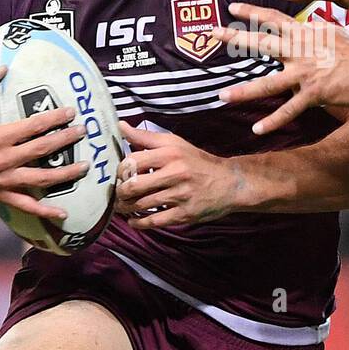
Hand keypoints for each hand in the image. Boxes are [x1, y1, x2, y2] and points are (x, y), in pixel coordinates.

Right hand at [0, 66, 89, 221]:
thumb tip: (2, 66)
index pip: (31, 126)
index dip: (53, 118)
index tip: (71, 112)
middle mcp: (4, 160)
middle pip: (41, 150)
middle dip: (65, 140)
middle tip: (84, 132)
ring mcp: (5, 180)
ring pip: (41, 178)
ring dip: (65, 173)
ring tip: (85, 166)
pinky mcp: (3, 195)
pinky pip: (27, 205)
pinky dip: (46, 211)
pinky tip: (64, 214)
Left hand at [115, 123, 248, 228]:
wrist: (230, 182)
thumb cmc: (197, 162)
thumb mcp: (174, 144)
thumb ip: (145, 137)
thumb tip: (120, 126)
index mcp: (170, 153)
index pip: (132, 161)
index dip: (120, 171)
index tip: (120, 176)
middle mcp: (175, 173)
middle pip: (134, 185)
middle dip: (120, 192)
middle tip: (118, 194)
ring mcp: (180, 195)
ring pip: (141, 205)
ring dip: (126, 208)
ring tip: (122, 206)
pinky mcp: (185, 214)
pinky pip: (155, 221)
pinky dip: (139, 223)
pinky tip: (134, 220)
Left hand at [213, 4, 348, 134]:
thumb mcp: (333, 32)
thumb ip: (314, 30)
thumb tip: (307, 25)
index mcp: (303, 34)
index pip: (272, 19)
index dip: (251, 12)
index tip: (232, 8)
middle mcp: (298, 51)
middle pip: (261, 43)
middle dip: (235, 39)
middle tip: (213, 34)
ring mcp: (304, 73)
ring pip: (268, 83)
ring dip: (244, 91)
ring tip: (223, 96)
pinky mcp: (313, 93)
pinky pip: (289, 110)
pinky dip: (273, 121)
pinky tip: (257, 129)